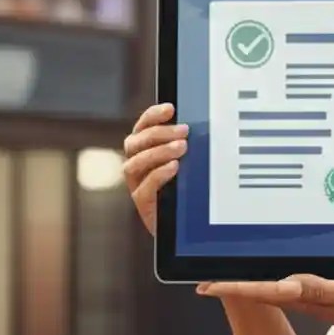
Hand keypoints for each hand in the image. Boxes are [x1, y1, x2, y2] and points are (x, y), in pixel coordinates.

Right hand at [122, 103, 187, 234]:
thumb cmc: (191, 188)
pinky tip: (175, 167)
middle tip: (184, 131)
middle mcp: (137, 166)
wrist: (188, 225)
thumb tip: (199, 125)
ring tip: (182, 148)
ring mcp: (137, 185)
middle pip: (134, 143)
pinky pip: (144, 187)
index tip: (171, 108)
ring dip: (159, 152)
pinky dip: (158, 174)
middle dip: (159, 133)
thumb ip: (188, 145)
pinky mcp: (143, 204)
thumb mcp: (191, 162)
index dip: (152, 116)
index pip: (142, 128)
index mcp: (146, 151)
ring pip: (135, 164)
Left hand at [197, 275, 333, 334]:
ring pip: (283, 287)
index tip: (206, 284)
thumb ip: (326, 289)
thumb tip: (288, 284)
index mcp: (318, 301)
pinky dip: (286, 275)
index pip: (267, 293)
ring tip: (236, 267)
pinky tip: (286, 268)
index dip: (235, 287)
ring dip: (258, 279)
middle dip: (238, 282)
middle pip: (267, 290)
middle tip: (209, 273)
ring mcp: (329, 299)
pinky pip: (304, 283)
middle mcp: (318, 302)